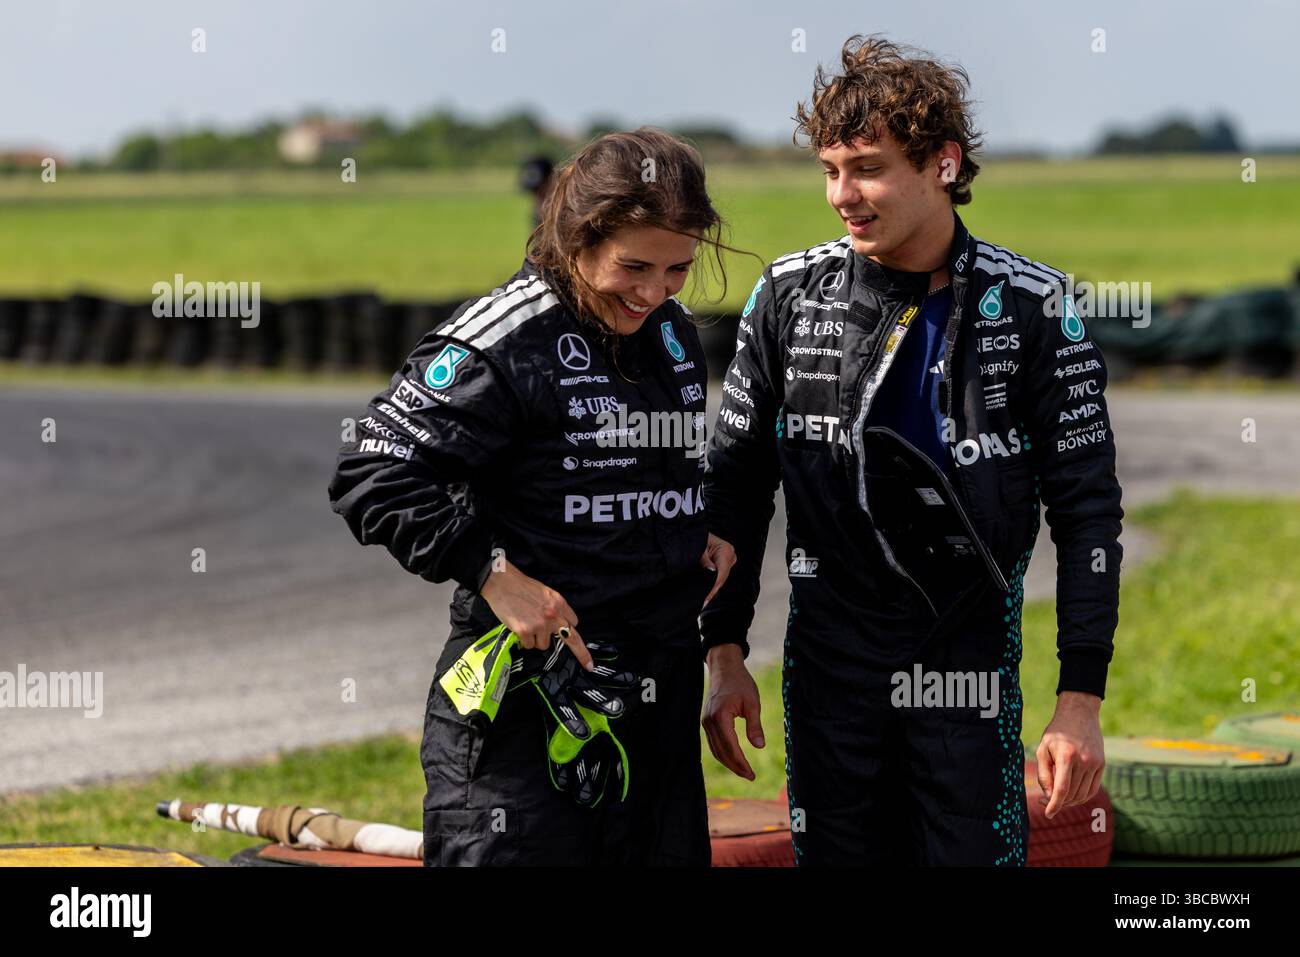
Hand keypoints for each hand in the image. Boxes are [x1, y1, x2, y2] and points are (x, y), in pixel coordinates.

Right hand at [479, 560, 592, 669]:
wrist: (502, 583)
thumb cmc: (521, 586)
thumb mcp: (544, 593)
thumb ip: (554, 608)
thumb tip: (557, 622)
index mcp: (559, 603)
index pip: (573, 622)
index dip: (569, 628)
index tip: (574, 638)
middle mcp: (553, 615)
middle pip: (572, 639)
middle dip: (581, 653)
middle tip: (588, 665)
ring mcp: (540, 624)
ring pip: (544, 644)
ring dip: (535, 639)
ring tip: (526, 625)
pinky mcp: (525, 631)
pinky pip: (529, 645)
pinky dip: (523, 640)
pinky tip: (518, 627)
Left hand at [700, 534, 736, 606]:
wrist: (693, 533)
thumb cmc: (696, 537)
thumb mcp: (698, 548)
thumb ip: (704, 560)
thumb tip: (711, 572)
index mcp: (726, 550)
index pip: (721, 573)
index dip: (713, 586)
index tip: (705, 597)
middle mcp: (730, 555)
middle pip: (722, 578)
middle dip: (712, 589)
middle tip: (703, 602)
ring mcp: (728, 560)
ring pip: (720, 578)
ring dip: (712, 587)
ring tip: (703, 599)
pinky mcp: (723, 563)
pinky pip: (719, 576)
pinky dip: (712, 583)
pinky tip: (706, 592)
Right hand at [701, 643, 763, 779]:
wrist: (725, 668)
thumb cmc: (740, 683)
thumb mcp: (752, 703)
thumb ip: (754, 725)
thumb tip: (759, 746)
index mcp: (720, 717)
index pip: (731, 747)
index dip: (741, 763)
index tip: (752, 774)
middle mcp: (709, 722)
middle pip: (721, 752)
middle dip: (735, 767)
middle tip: (750, 776)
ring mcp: (705, 722)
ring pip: (715, 750)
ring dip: (729, 762)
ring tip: (743, 771)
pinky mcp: (706, 721)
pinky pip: (713, 743)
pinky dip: (723, 753)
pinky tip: (734, 758)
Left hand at [1034, 691, 1104, 819]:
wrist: (1079, 713)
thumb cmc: (1057, 732)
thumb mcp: (1043, 749)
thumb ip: (1044, 774)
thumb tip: (1048, 797)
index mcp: (1067, 756)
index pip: (1062, 789)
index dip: (1054, 804)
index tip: (1048, 814)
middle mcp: (1084, 761)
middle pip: (1072, 794)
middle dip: (1058, 802)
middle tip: (1045, 802)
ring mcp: (1095, 764)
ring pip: (1083, 794)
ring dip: (1070, 801)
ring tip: (1057, 798)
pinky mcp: (1102, 765)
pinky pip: (1093, 788)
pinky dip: (1082, 796)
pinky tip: (1071, 795)